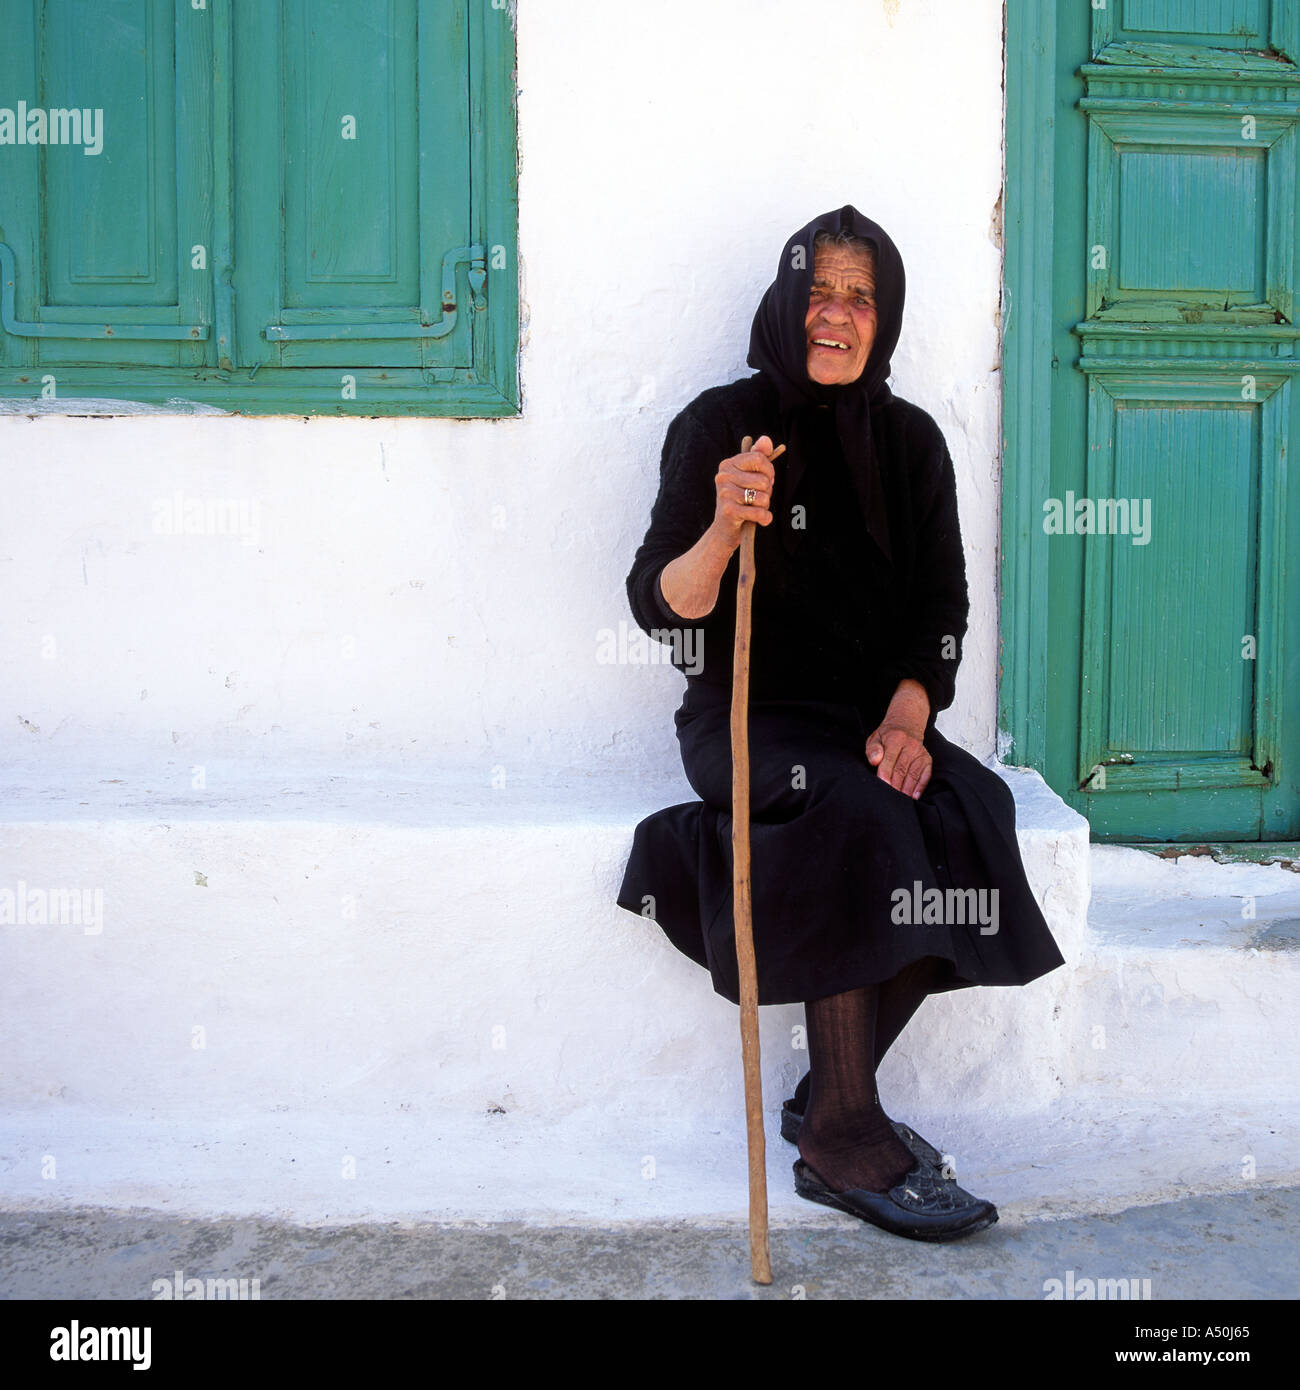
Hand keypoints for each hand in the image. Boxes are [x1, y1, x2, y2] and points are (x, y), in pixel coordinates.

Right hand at [710, 435, 775, 549]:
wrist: (724, 530)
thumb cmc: (741, 501)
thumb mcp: (749, 477)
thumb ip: (759, 456)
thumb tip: (766, 439)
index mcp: (727, 464)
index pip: (759, 458)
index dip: (769, 471)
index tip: (767, 480)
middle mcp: (723, 476)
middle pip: (763, 479)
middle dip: (767, 492)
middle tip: (758, 498)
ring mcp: (724, 493)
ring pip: (763, 497)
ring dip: (765, 506)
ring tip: (754, 508)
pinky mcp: (728, 511)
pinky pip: (759, 512)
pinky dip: (765, 518)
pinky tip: (760, 520)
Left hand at [865, 719, 931, 799]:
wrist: (906, 726)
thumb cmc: (887, 737)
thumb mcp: (875, 738)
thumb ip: (873, 750)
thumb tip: (875, 761)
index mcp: (895, 738)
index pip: (889, 759)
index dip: (885, 773)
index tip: (882, 785)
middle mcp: (910, 745)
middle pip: (902, 769)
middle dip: (895, 785)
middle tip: (889, 798)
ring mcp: (920, 753)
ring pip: (913, 774)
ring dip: (907, 789)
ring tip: (900, 801)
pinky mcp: (927, 760)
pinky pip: (925, 775)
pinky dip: (920, 787)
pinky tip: (914, 797)